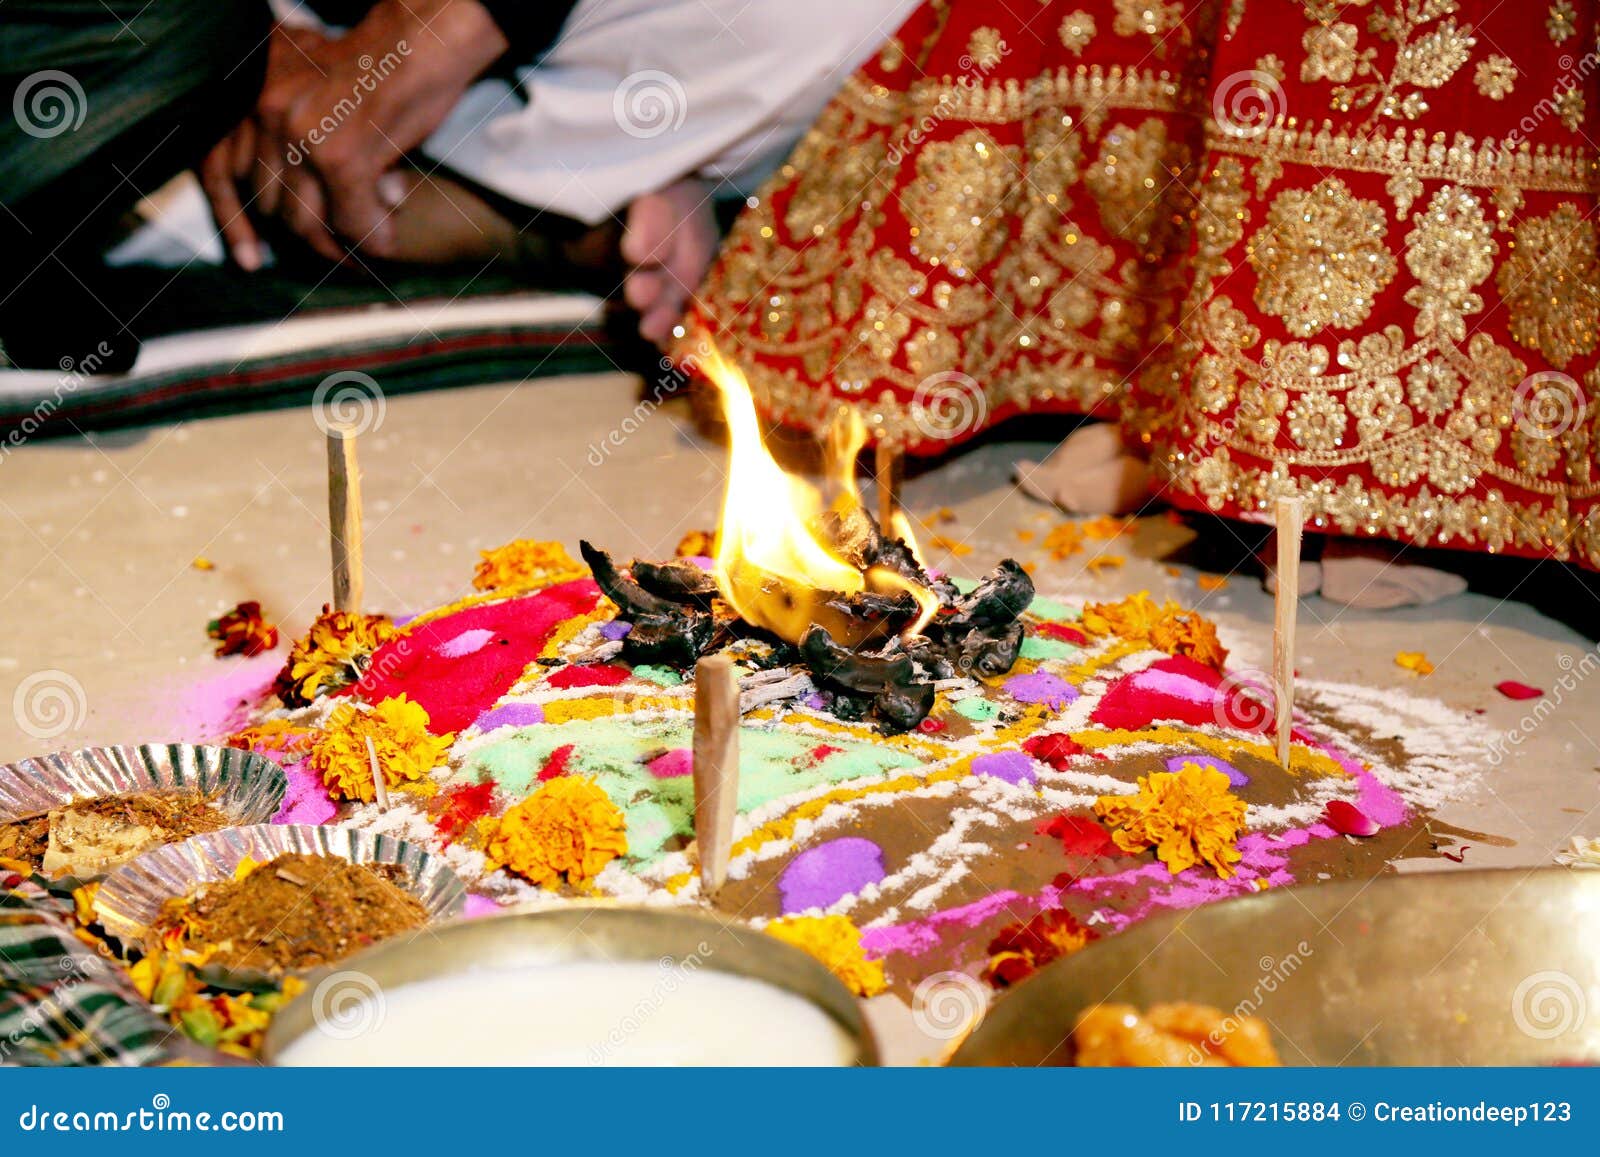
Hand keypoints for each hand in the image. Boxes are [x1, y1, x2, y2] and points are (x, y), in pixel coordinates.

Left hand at [203, 1, 508, 263]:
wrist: (417, 42)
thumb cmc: (370, 65)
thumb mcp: (303, 91)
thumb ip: (282, 137)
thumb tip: (288, 208)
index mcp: (248, 91)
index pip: (218, 169)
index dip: (233, 220)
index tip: (249, 258)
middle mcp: (264, 109)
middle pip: (270, 203)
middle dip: (308, 233)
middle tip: (339, 252)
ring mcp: (300, 135)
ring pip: (308, 220)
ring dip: (341, 244)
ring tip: (363, 253)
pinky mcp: (341, 158)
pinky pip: (352, 220)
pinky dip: (373, 238)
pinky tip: (387, 242)